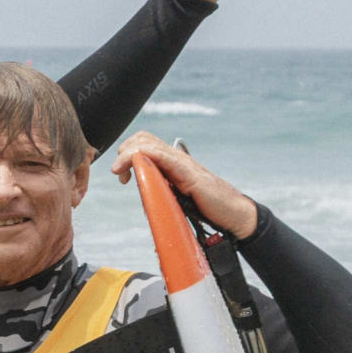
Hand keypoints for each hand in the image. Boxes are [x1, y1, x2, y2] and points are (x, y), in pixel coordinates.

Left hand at [108, 131, 259, 237]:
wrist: (232, 214)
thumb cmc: (207, 209)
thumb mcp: (176, 200)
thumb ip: (161, 194)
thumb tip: (145, 199)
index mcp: (172, 163)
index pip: (145, 143)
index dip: (127, 153)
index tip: (121, 175)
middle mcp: (176, 159)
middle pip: (144, 138)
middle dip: (124, 151)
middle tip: (119, 172)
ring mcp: (183, 164)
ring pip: (149, 144)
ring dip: (128, 154)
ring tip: (118, 170)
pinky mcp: (189, 173)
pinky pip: (163, 157)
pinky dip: (144, 156)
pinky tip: (135, 167)